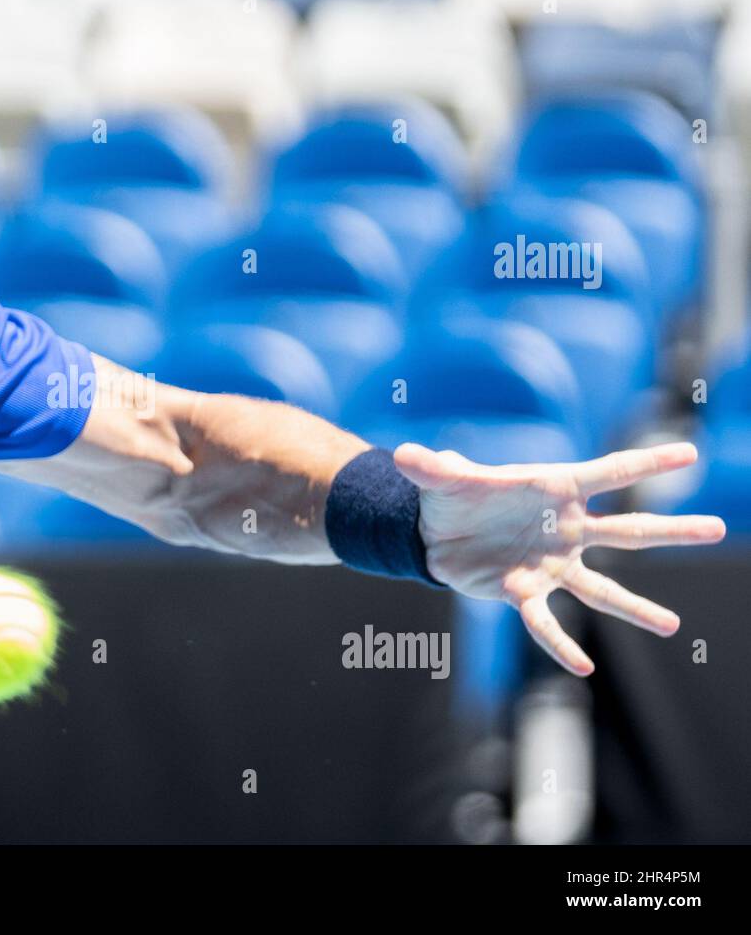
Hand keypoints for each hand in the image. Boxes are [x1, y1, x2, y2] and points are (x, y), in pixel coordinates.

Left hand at [394, 442, 724, 676]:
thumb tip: (404, 457)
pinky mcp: (526, 591)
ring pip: (603, 587)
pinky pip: (548, 622)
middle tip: (716, 527)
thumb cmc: (452, 495)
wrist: (433, 532)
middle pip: (626, 529)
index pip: (607, 472)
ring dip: (636, 608)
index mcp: (553, 489)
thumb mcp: (440, 478)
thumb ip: (429, 467)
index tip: (688, 454)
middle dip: (670, 530)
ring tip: (672, 627)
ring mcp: (551, 563)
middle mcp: (564, 528)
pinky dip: (561, 643)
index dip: (645, 463)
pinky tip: (583, 666)